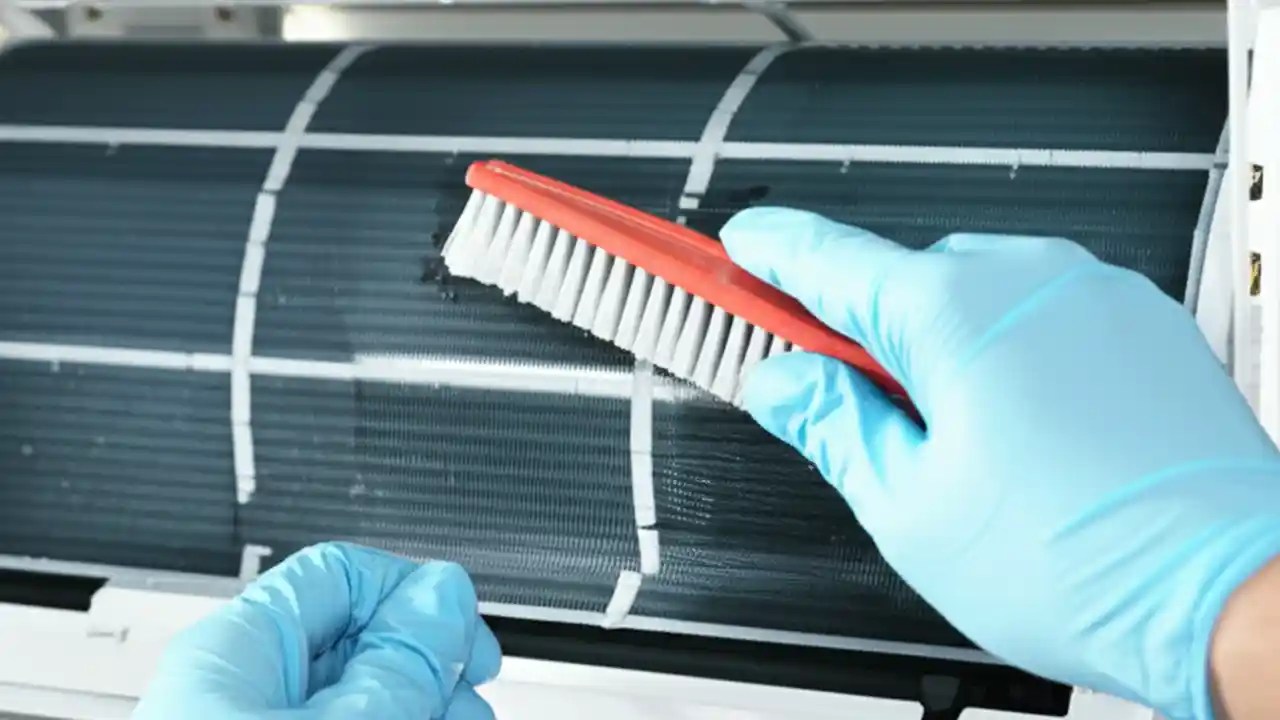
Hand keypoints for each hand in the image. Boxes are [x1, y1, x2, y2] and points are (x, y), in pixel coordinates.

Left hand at [132, 542, 501, 719]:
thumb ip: (399, 656)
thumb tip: (444, 596)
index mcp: (232, 652)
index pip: (340, 572)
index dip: (414, 588)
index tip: (463, 627)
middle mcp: (239, 693)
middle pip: (358, 639)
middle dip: (430, 661)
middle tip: (470, 689)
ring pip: (361, 694)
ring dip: (425, 699)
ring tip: (464, 717)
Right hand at [721, 207, 1279, 719]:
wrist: (1234, 596)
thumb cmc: (1084, 564)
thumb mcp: (909, 507)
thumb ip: (828, 424)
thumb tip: (782, 382)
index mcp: (955, 313)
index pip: (824, 259)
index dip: (765, 254)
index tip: (736, 245)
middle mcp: (1031, 280)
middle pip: (900, 282)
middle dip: (862, 334)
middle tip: (843, 402)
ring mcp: (1096, 296)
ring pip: (976, 300)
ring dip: (942, 352)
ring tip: (961, 452)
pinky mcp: (1142, 325)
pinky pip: (1043, 315)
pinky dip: (1011, 356)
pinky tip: (1023, 438)